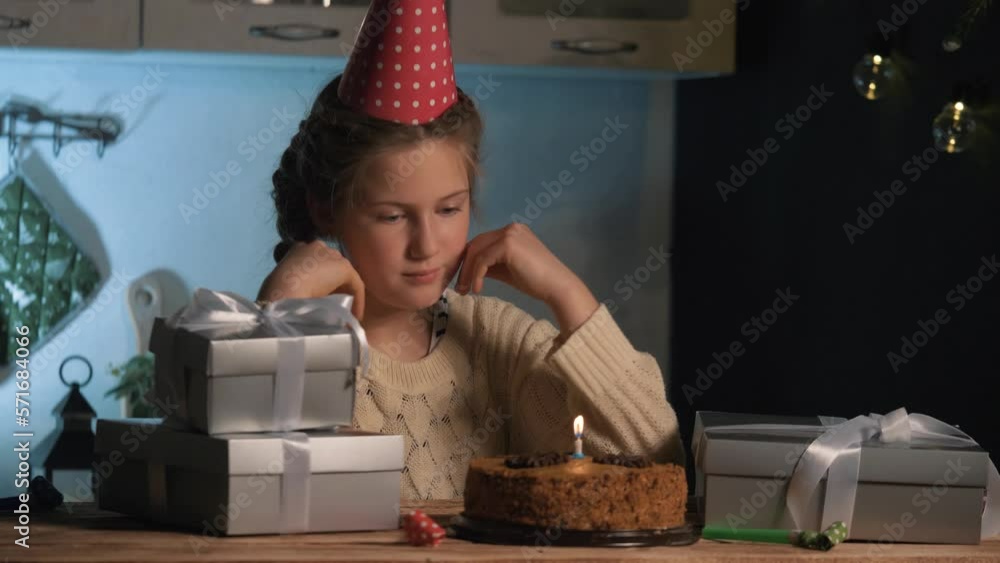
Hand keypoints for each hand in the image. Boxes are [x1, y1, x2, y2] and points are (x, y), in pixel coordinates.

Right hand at [257, 240, 365, 319]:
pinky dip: (357, 300)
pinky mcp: (344, 268)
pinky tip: (354, 316)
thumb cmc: (274, 294)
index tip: (318, 298)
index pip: (314, 262)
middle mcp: (316, 247)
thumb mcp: (282, 284)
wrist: (281, 293)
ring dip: (345, 293)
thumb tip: (304, 297)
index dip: (319, 281)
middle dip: (334, 285)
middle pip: (331, 266)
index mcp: (298, 250)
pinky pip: (355, 284)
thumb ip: (294, 283)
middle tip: (334, 305)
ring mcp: (331, 255)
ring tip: (345, 313)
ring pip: (344, 275)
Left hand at [456, 223, 579, 304]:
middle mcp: (510, 228)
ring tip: (464, 290)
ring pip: (476, 251)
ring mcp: (510, 234)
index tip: (462, 280)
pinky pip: (483, 260)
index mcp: (512, 232)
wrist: (557, 287)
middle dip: (464, 266)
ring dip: (467, 272)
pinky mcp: (508, 244)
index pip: (482, 242)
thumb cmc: (536, 282)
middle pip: (476, 244)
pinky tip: (477, 289)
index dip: (468, 261)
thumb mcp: (507, 270)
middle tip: (459, 288)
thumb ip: (490, 265)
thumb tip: (469, 270)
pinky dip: (476, 275)